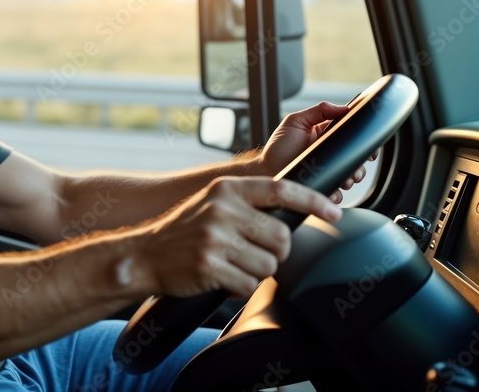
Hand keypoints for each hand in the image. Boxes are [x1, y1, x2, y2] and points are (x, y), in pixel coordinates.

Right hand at [138, 176, 340, 297]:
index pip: (281, 189)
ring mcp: (215, 238)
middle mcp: (222, 210)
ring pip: (269, 265)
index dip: (313, 201)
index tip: (334, 211)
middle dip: (276, 252)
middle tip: (254, 254)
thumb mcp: (213, 203)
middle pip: (282, 236)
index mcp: (227, 189)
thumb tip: (295, 213)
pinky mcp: (209, 266)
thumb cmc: (184, 230)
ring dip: (257, 272)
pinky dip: (241, 288)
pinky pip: (249, 285)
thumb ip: (248, 203)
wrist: (145, 254)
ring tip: (234, 266)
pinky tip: (223, 279)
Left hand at [258, 101, 378, 203]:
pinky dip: (338, 193)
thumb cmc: (278, 146)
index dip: (364, 140)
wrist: (265, 170)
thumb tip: (344, 108)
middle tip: (354, 166)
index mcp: (327, 136)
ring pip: (351, 176)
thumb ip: (318, 111)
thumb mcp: (295, 122)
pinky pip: (338, 193)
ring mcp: (328, 172)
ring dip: (352, 177)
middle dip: (360, 163)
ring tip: (345, 177)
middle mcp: (331, 154)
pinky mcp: (323, 187)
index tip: (369, 145)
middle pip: (357, 158)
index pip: (352, 136)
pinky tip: (332, 189)